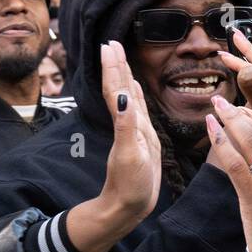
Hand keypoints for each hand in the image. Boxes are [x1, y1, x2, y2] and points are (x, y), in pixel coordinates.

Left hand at [64, 42, 161, 251]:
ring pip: (128, 98)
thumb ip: (126, 125)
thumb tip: (122, 96)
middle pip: (119, 89)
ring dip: (124, 78)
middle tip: (113, 44)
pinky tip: (134, 92)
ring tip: (121, 60)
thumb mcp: (130, 155)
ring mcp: (134, 133)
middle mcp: (127, 124)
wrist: (127, 208)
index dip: (113, 68)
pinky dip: (136, 99)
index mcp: (124, 124)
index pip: (115, 89)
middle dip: (117, 66)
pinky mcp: (141, 142)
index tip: (109, 45)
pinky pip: (138, 114)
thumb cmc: (128, 185)